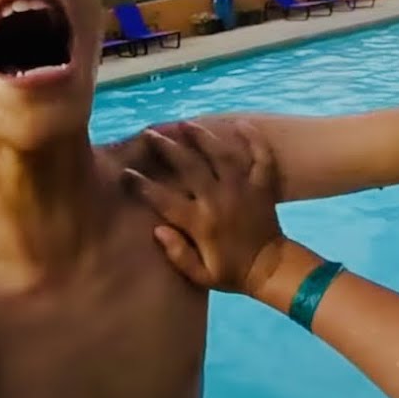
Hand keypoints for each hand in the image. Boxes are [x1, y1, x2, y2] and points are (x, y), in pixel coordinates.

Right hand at [123, 120, 285, 295]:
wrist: (272, 269)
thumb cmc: (232, 273)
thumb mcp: (201, 275)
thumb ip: (178, 254)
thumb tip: (157, 230)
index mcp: (200, 222)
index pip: (164, 199)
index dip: (142, 185)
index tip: (126, 173)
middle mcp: (219, 199)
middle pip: (189, 166)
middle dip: (167, 148)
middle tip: (150, 133)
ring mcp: (243, 188)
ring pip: (221, 154)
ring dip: (202, 136)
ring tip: (185, 122)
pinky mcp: (262, 185)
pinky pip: (260, 157)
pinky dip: (253, 139)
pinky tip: (242, 123)